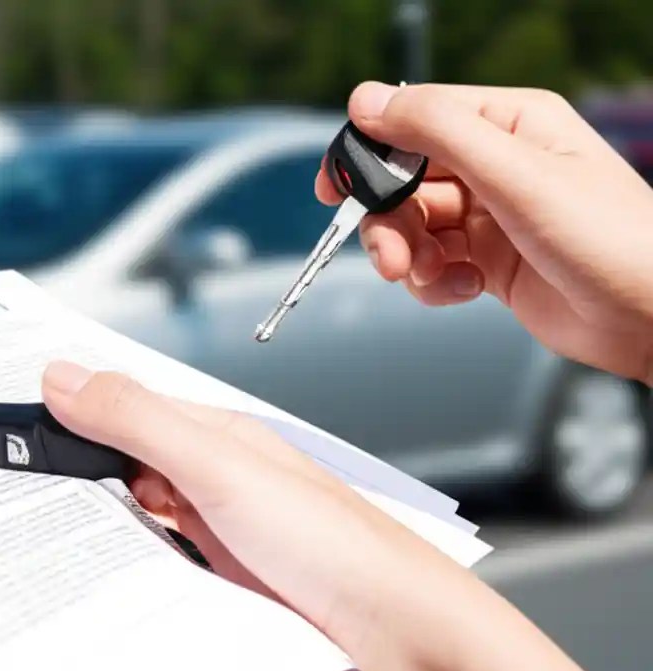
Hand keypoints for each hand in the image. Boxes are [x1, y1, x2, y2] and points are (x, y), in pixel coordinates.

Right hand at [42, 360, 629, 670]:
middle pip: (109, 471)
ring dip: (86, 532)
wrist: (395, 642)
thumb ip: (139, 420)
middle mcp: (205, 485)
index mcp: (209, 437)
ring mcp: (207, 541)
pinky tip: (92, 582)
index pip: (114, 410)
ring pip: (121, 526)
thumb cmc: (336, 547)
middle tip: (1, 488)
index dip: (57, 415)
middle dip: (60, 479)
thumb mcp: (221, 468)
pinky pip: (143, 574)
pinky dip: (114, 574)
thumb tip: (63, 376)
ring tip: (36, 538)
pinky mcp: (210, 591)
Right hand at [316, 81, 652, 385]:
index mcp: (509, 123)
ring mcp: (492, 215)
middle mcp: (497, 165)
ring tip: (428, 277)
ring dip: (407, 255)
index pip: (414, 119)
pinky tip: (461, 289)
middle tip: (390, 256)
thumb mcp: (517, 174)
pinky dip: (432, 282)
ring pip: (412, 227)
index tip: (335, 187)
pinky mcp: (490, 261)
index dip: (367, 153)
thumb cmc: (614, 241)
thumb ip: (437, 129)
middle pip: (403, 181)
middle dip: (388, 221)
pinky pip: (432, 263)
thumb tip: (367, 101)